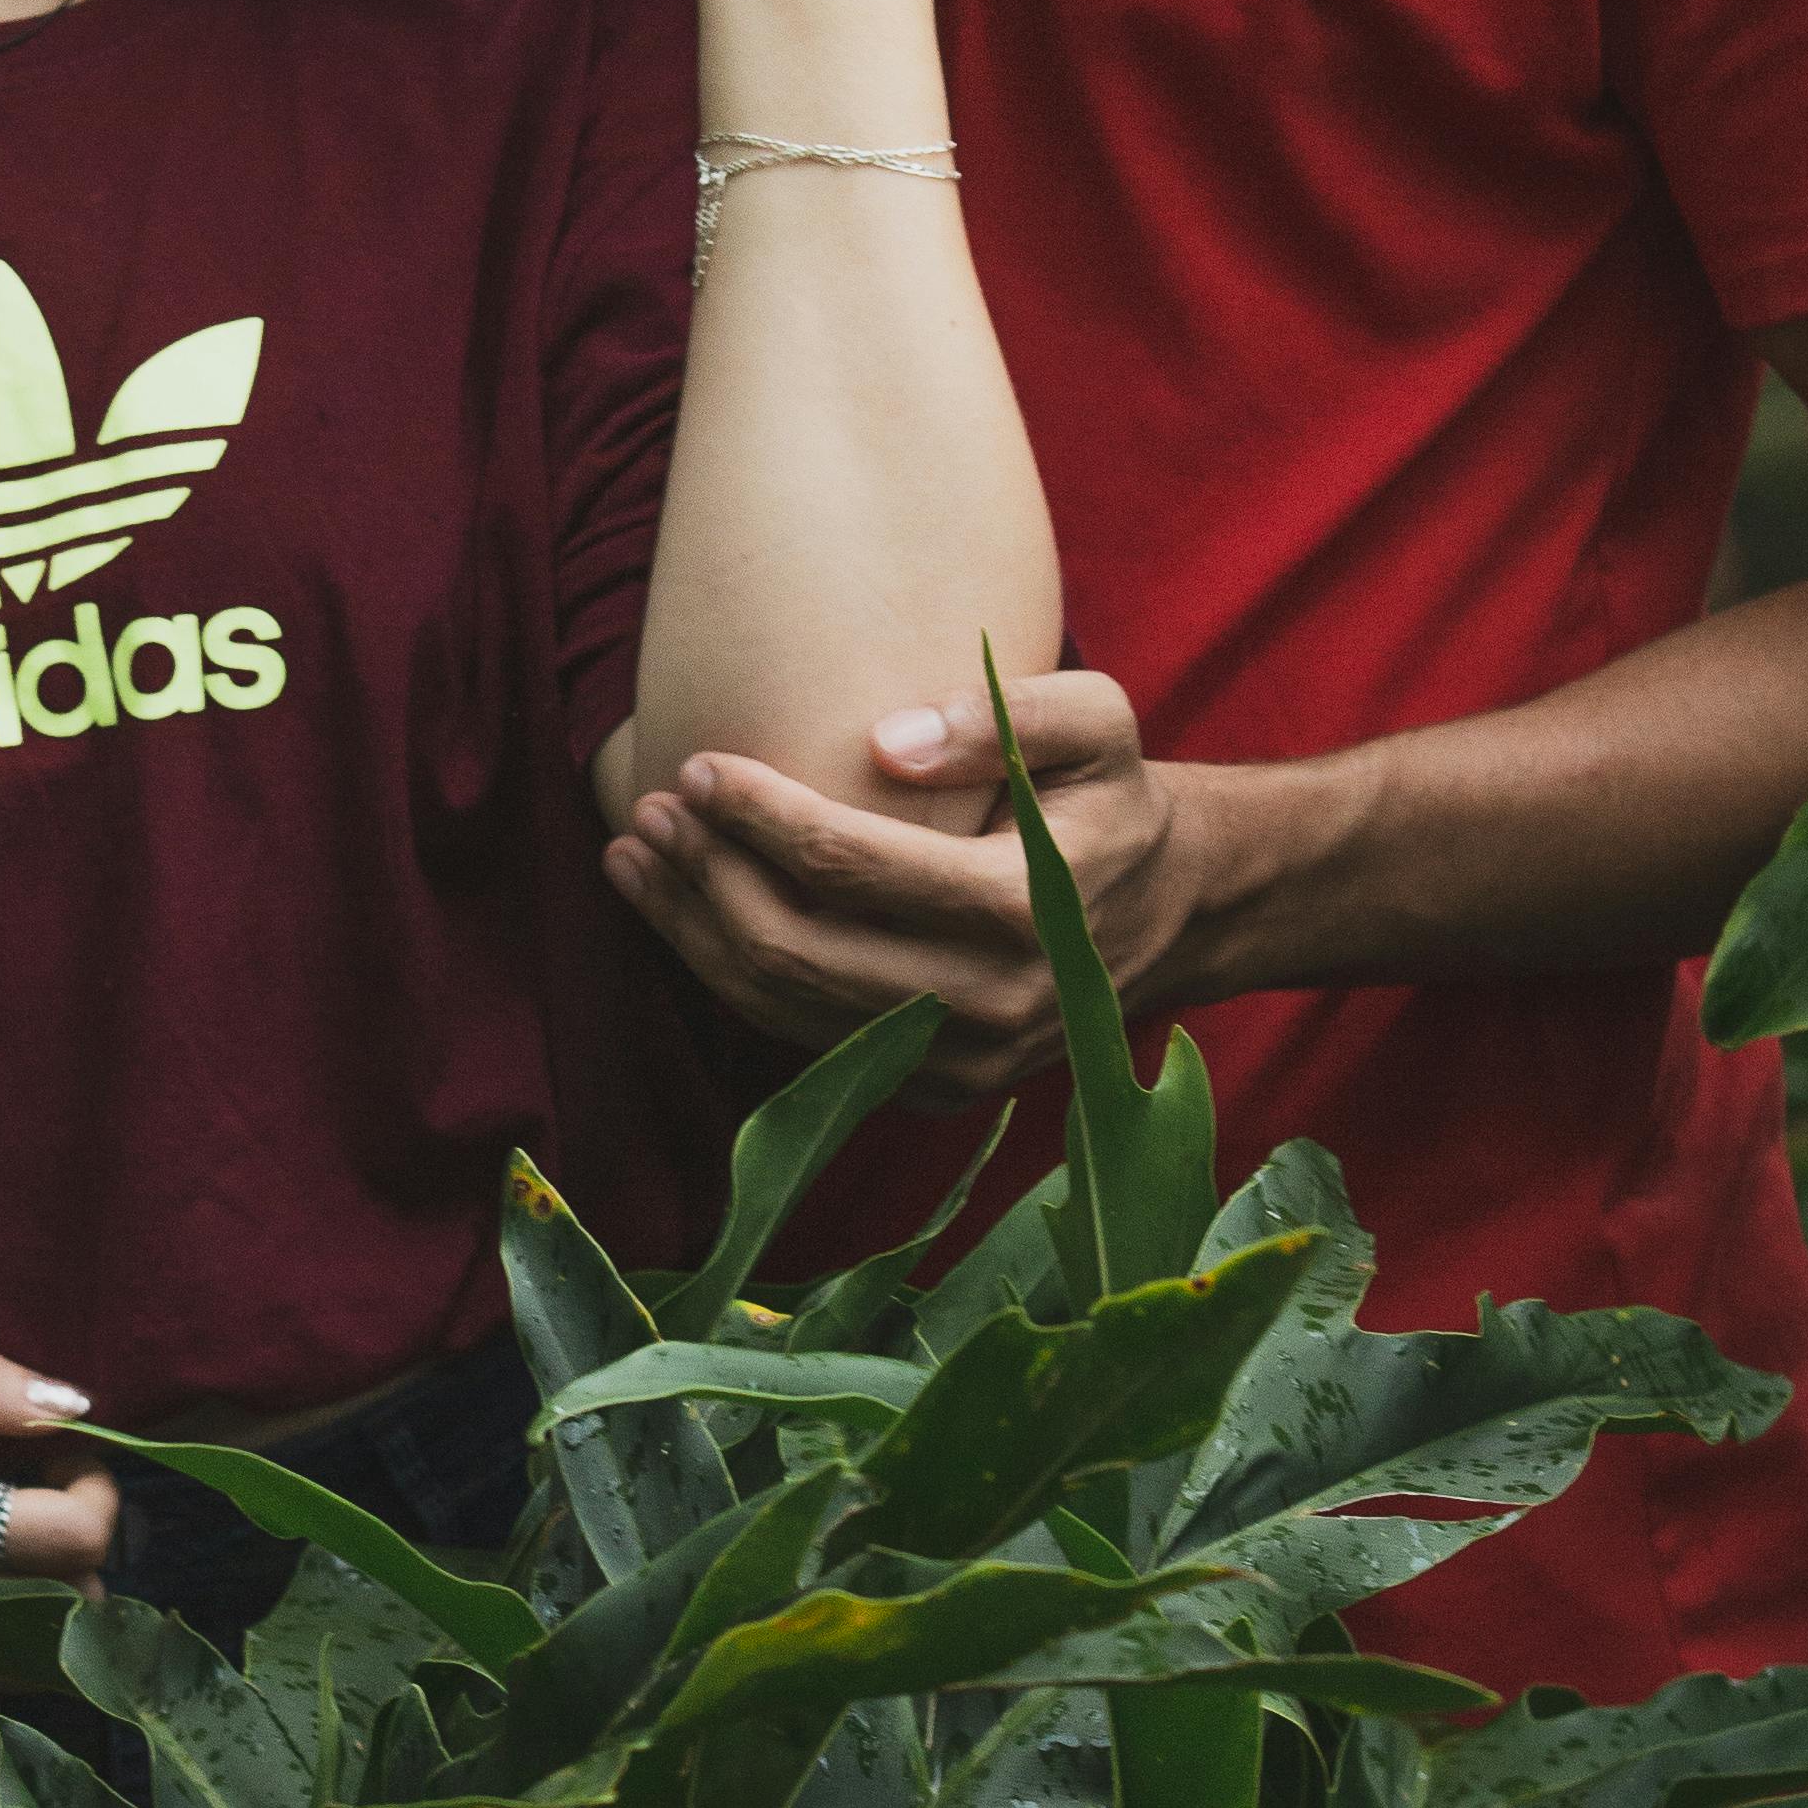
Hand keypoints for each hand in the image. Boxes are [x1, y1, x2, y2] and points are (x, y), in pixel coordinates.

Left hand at [603, 669, 1208, 1096]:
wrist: (1170, 912)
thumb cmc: (1112, 798)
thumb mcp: (1098, 725)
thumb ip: (1003, 716)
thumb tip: (884, 741)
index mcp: (1023, 909)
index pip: (849, 867)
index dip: (759, 816)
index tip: (698, 766)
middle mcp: (988, 1003)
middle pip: (797, 949)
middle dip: (705, 876)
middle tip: (650, 809)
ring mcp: (959, 1063)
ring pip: (783, 1007)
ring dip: (694, 930)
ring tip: (637, 855)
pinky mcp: (935, 1091)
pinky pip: (804, 1039)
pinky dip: (729, 976)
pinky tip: (683, 912)